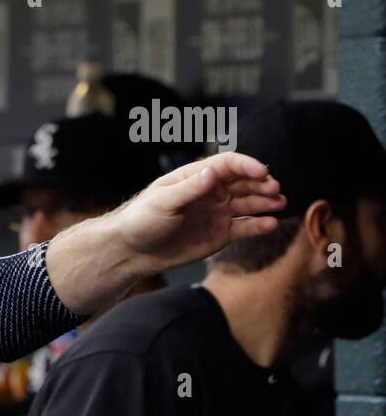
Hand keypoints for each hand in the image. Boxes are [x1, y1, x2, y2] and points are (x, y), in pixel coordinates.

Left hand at [113, 152, 284, 274]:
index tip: (263, 172)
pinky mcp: (221, 234)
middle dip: (262, 183)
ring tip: (280, 204)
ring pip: (249, 203)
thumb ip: (190, 189)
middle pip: (244, 182)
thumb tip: (213, 172)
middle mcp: (212, 192)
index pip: (228, 164)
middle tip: (275, 189)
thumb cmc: (142, 220)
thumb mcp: (163, 202)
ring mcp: (218, 212)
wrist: (134, 251)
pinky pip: (245, 227)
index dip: (247, 165)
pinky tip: (270, 224)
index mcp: (196, 177)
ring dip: (266, 202)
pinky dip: (259, 225)